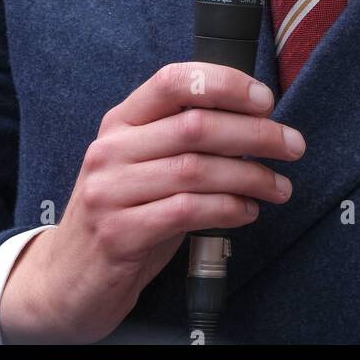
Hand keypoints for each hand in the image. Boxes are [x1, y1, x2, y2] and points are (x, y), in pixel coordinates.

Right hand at [0, 63, 304, 342]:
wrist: (67, 279)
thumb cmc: (123, 214)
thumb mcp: (143, 163)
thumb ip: (181, 136)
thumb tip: (255, 117)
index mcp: (121, 121)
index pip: (174, 81)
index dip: (225, 84)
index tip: (265, 100)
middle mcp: (111, 150)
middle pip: (196, 126)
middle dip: (256, 134)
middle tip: (292, 145)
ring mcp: (111, 192)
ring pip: (197, 170)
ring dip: (251, 176)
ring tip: (278, 186)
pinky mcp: (119, 235)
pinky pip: (187, 212)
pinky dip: (228, 210)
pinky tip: (247, 212)